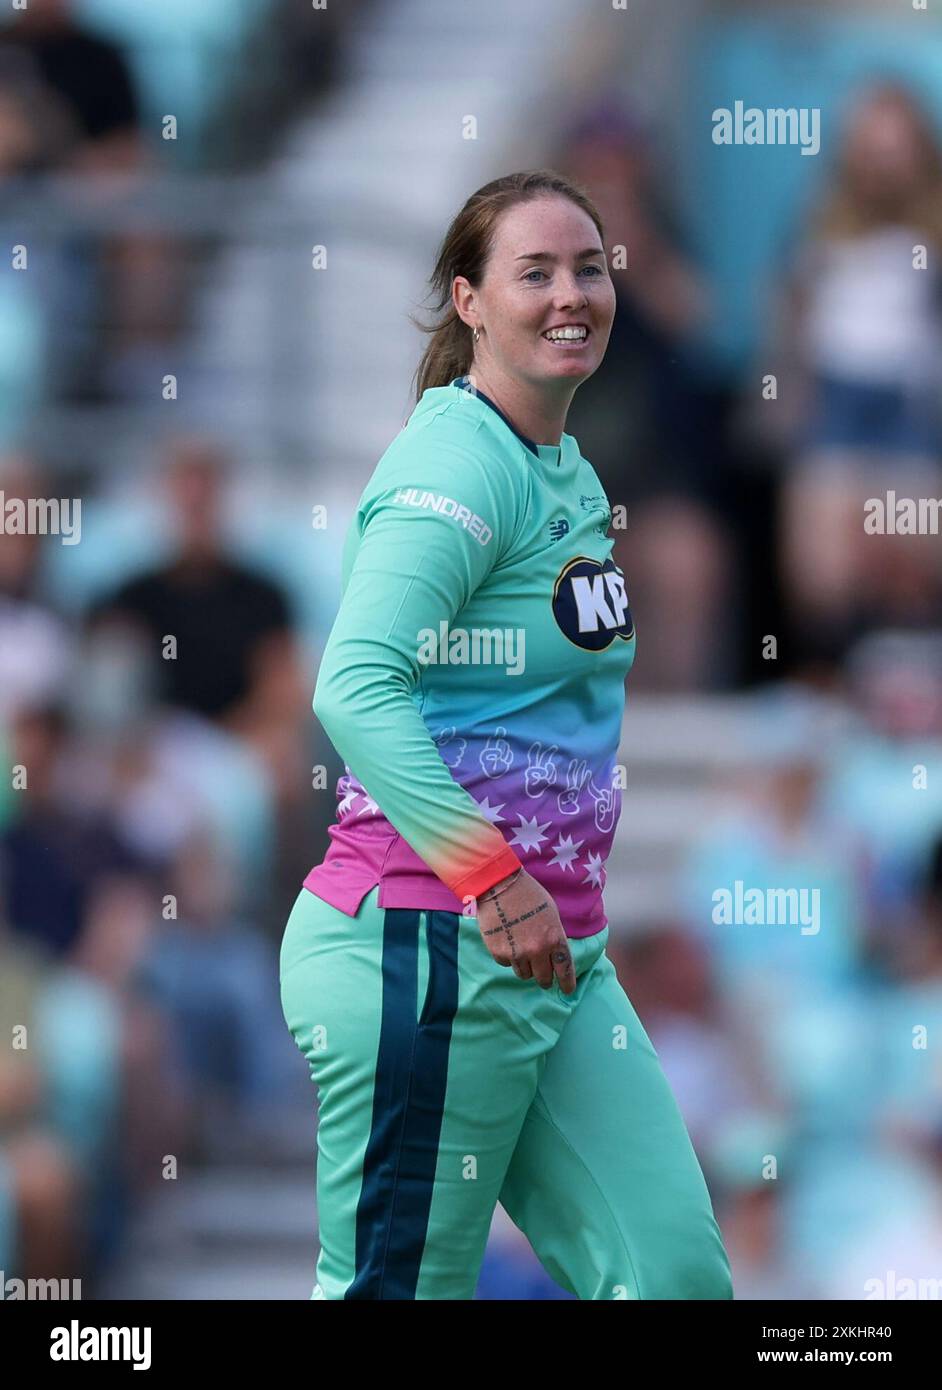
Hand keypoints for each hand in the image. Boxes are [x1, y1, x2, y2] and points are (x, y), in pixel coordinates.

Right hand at [473, 868, 575, 993]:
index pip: (565, 969)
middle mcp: (537, 950)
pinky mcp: (498, 952)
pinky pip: (506, 964)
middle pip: (543, 979)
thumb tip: (554, 953)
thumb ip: (554, 936)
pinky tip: (507, 940)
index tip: (568, 990)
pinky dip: (508, 957)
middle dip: (544, 978)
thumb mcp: (551, 913)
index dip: (567, 983)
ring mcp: (516, 953)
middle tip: (543, 976)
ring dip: (525, 966)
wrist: (499, 884)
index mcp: (554, 938)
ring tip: (521, 950)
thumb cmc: (529, 894)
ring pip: (524, 974)